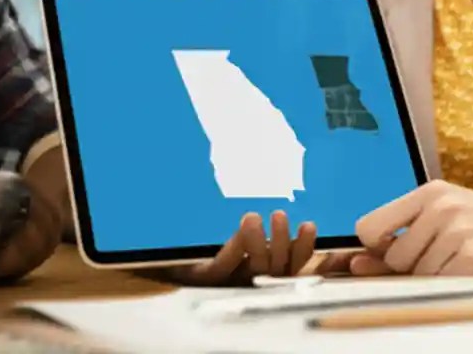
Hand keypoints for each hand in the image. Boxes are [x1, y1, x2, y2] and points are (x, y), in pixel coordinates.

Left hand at [162, 211, 316, 285]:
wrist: (163, 254)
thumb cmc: (205, 240)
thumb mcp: (237, 231)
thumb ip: (261, 222)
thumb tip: (294, 190)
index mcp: (264, 269)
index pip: (293, 262)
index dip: (304, 247)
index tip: (309, 224)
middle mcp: (251, 279)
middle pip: (276, 267)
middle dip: (281, 241)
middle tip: (279, 214)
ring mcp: (228, 282)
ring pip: (253, 269)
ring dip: (259, 243)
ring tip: (255, 217)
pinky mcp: (204, 279)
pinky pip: (222, 266)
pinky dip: (234, 249)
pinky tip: (240, 231)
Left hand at [353, 180, 472, 275]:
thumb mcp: (448, 216)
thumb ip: (403, 235)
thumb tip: (356, 264)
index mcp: (431, 192)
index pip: (370, 226)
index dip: (376, 248)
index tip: (395, 251)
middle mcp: (443, 208)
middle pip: (393, 257)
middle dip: (411, 267)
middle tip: (445, 256)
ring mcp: (459, 234)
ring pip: (416, 275)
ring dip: (435, 278)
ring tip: (464, 261)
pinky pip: (439, 287)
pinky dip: (452, 287)